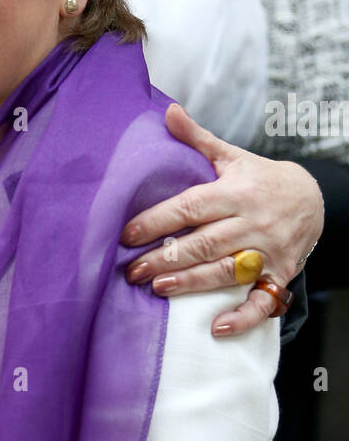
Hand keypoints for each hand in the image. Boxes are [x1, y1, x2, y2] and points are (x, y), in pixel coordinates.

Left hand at [121, 104, 323, 336]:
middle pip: (204, 243)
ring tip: (157, 289)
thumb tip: (168, 112)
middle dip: (165, 258)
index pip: (190, 206)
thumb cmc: (260, 179)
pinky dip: (241, 316)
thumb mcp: (232, 157)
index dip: (157, 220)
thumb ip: (197, 140)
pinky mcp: (279, 275)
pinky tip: (216, 327)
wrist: (314, 198)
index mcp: (235, 192)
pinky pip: (262, 301)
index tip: (126, 233)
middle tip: (131, 271)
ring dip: (191, 283)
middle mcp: (251, 223)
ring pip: (225, 271)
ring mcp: (266, 251)